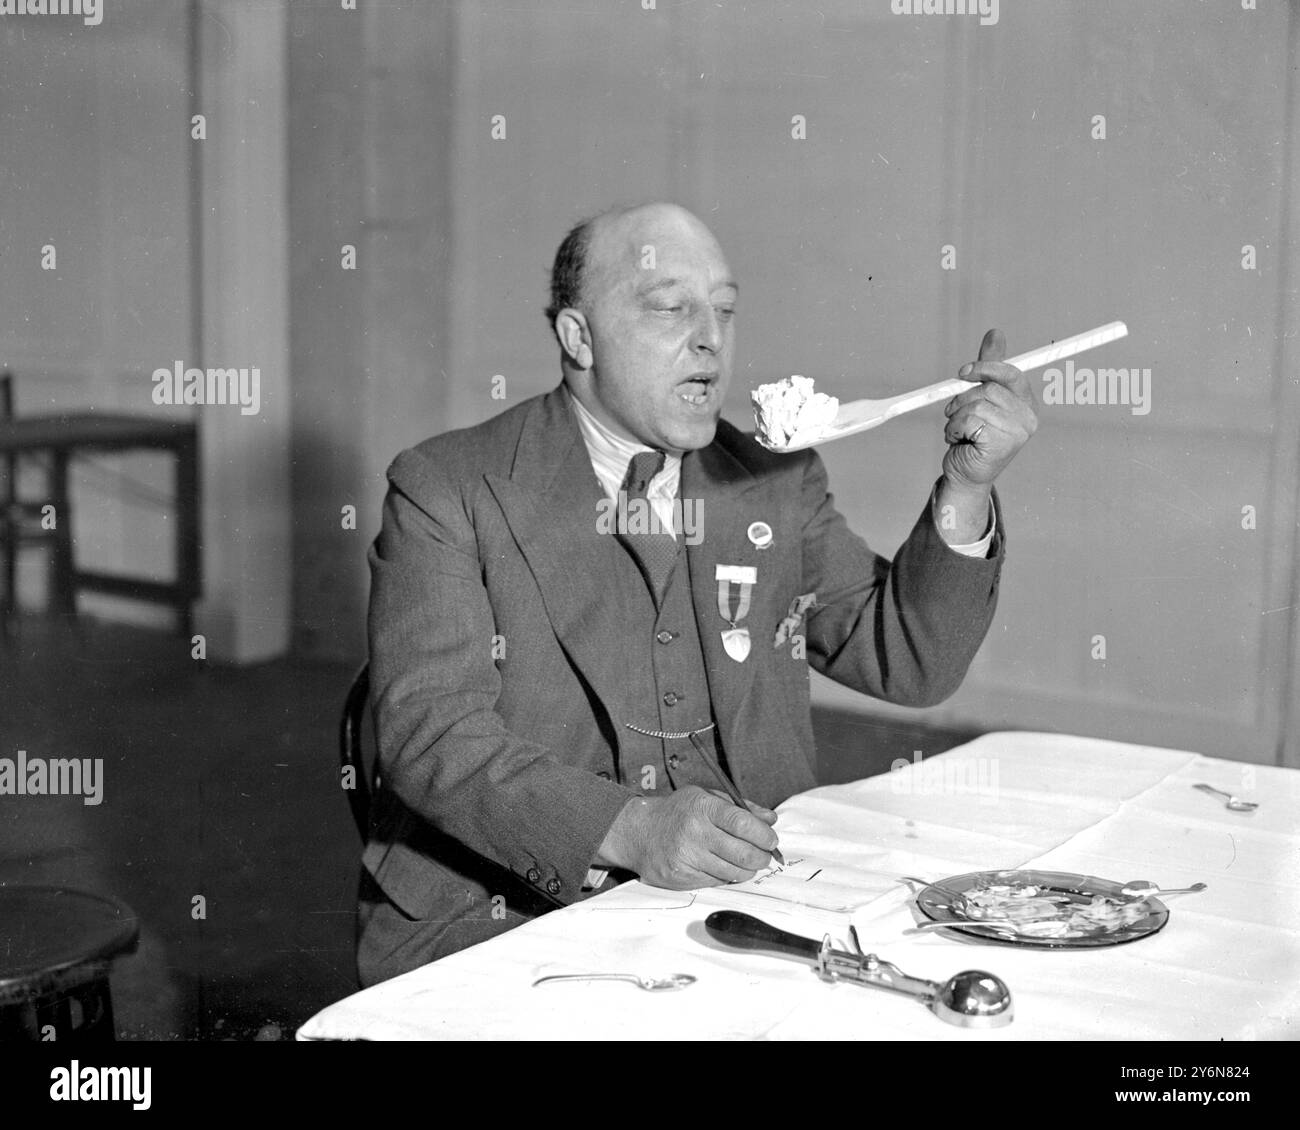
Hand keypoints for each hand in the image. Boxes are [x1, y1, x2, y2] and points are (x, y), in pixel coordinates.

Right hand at [597, 786, 779, 888]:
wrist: (639, 832)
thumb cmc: (679, 812)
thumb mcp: (707, 797)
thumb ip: (741, 808)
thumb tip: (771, 820)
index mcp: (702, 807)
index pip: (742, 823)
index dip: (764, 835)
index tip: (771, 839)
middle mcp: (694, 832)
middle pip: (743, 853)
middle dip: (762, 857)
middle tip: (764, 854)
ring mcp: (687, 858)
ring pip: (734, 873)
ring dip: (748, 870)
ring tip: (746, 861)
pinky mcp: (681, 878)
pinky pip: (718, 883)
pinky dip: (728, 876)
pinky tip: (724, 866)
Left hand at [942, 328, 1037, 488]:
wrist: (966, 474)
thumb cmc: (973, 436)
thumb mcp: (981, 398)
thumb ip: (989, 368)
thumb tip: (996, 332)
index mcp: (1026, 403)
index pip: (1010, 374)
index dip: (985, 367)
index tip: (962, 372)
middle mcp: (1028, 417)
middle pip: (988, 389)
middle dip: (961, 399)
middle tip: (952, 413)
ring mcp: (1017, 432)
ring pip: (976, 405)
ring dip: (955, 417)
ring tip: (958, 432)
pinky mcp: (1002, 445)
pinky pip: (969, 421)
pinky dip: (954, 429)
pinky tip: (959, 441)